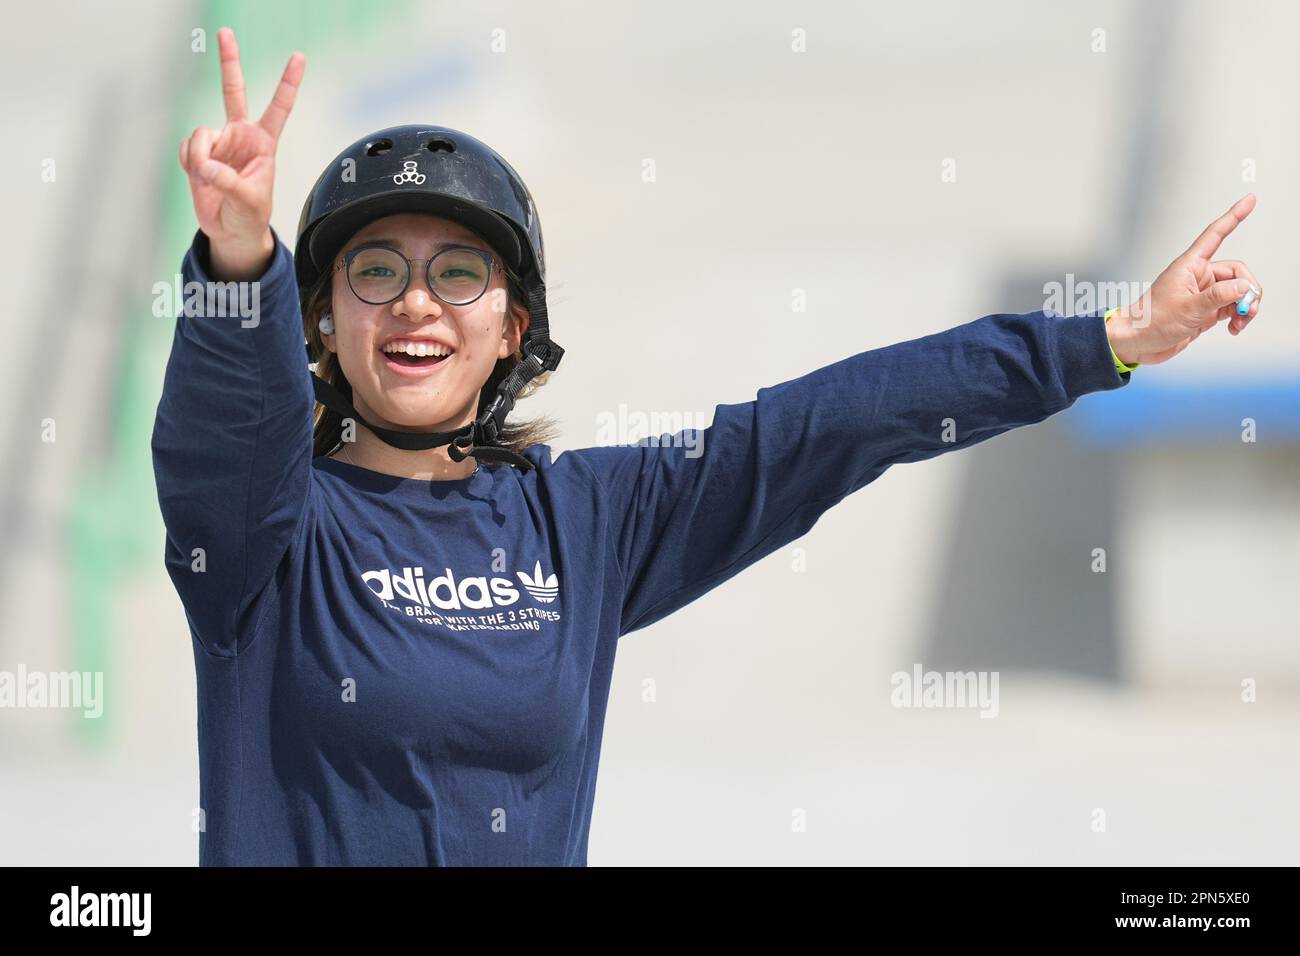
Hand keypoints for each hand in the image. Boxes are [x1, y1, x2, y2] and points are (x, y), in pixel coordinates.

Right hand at [178, 27, 304, 278]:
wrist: (230, 231)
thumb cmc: (250, 216)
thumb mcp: (249, 202)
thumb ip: (229, 182)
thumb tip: (207, 167)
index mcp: (264, 143)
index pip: (279, 107)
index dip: (288, 82)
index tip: (299, 56)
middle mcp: (240, 135)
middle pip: (233, 90)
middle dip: (229, 60)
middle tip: (225, 31)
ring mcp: (217, 142)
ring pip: (199, 134)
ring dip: (200, 158)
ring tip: (209, 180)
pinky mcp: (197, 153)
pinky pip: (186, 150)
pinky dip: (189, 165)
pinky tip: (199, 178)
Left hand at [1107, 195, 1262, 365]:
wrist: (1137, 343)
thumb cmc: (1151, 322)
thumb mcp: (1187, 309)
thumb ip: (1218, 297)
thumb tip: (1244, 287)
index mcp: (1190, 266)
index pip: (1216, 235)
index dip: (1234, 217)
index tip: (1250, 199)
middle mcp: (1198, 276)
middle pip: (1238, 273)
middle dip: (1248, 290)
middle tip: (1248, 309)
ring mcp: (1203, 294)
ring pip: (1238, 291)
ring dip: (1246, 306)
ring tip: (1241, 322)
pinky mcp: (1206, 310)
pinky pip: (1232, 306)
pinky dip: (1239, 316)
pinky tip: (1235, 328)